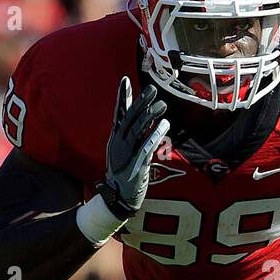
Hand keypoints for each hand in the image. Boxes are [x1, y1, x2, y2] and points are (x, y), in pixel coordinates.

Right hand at [97, 77, 169, 220]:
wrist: (118, 199)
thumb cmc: (123, 175)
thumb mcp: (124, 153)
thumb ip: (131, 137)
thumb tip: (142, 120)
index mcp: (115, 139)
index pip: (118, 113)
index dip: (122, 97)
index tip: (125, 80)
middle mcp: (118, 144)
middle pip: (130, 118)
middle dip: (141, 102)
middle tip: (153, 89)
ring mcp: (126, 154)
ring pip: (138, 129)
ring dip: (151, 116)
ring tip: (162, 105)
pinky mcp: (136, 165)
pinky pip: (146, 146)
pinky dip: (155, 134)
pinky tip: (164, 124)